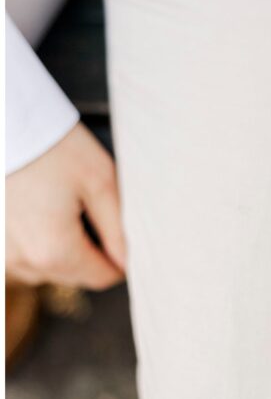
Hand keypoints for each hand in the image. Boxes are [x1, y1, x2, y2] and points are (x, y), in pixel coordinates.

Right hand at [6, 122, 125, 288]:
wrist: (3, 121)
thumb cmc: (50, 146)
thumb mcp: (100, 181)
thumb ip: (119, 228)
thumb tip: (129, 261)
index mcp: (54, 250)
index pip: (103, 277)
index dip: (121, 259)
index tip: (123, 234)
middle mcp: (22, 260)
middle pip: (76, 274)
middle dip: (91, 249)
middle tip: (89, 207)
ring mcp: (1, 253)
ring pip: (48, 265)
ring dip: (62, 245)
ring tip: (60, 201)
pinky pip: (23, 252)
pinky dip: (37, 236)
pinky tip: (40, 205)